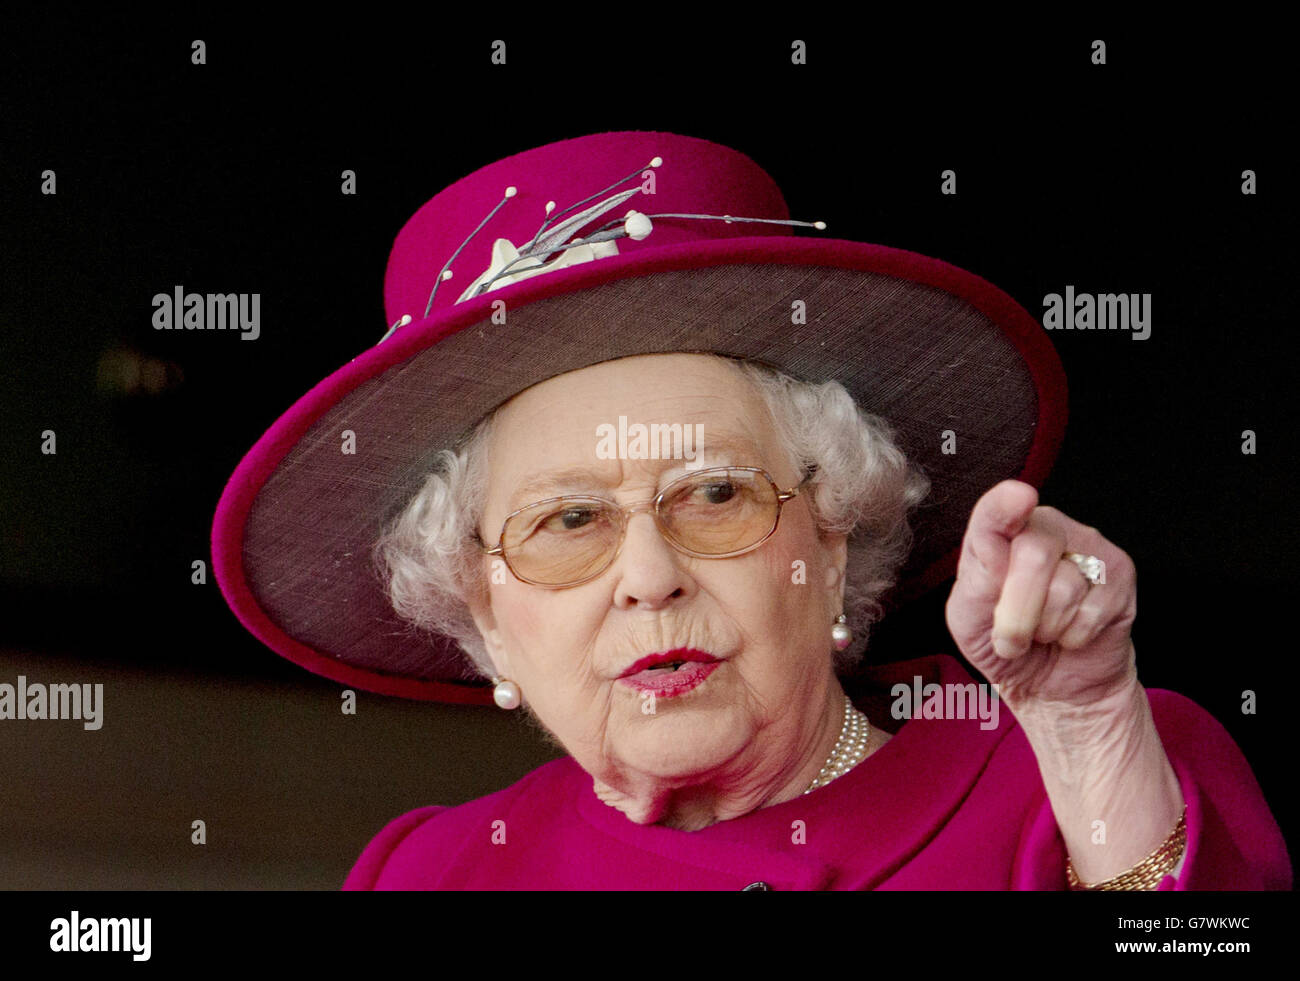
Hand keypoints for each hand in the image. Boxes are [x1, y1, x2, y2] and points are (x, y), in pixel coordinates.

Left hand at [945, 479, 1138, 714]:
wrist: (1050, 683)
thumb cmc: (1003, 641)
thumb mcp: (970, 616)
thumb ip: (978, 580)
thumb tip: (995, 547)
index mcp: (1003, 531)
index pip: (997, 513)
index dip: (1005, 506)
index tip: (1018, 497)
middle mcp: (1048, 527)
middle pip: (1034, 555)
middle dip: (1016, 613)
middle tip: (1010, 639)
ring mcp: (1089, 547)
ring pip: (1064, 589)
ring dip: (1044, 629)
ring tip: (1042, 633)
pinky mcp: (1120, 575)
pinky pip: (1091, 613)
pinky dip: (1073, 637)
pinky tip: (1070, 634)